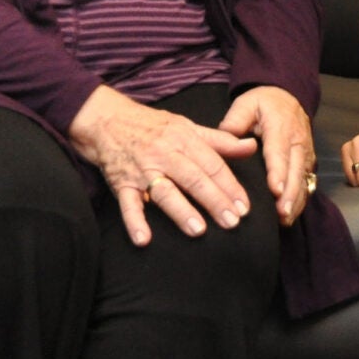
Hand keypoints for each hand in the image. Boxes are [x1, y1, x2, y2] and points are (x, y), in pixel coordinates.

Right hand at [69, 85, 257, 246]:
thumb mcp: (187, 127)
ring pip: (164, 191)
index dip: (230, 186)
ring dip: (180, 210)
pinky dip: (134, 222)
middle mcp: (164, 154)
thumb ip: (220, 141)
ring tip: (198, 230)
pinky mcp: (121, 183)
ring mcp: (142, 169)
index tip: (245, 207)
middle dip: (214, 200)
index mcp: (183, 139)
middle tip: (232, 222)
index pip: (212, 164)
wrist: (106, 118)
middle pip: (193, 178)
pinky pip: (128, 204)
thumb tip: (252, 146)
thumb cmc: (152, 126)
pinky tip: (144, 240)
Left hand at [220, 84, 316, 225]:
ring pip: (303, 181)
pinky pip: (306, 184)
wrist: (288, 98)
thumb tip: (227, 137)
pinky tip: (289, 216)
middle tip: (280, 213)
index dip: (278, 172)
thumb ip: (236, 119)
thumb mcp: (247, 103)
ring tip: (285, 219)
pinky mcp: (307, 164)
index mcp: (281, 128)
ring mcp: (305, 155)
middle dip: (289, 194)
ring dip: (295, 201)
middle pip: (295, 171)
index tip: (274, 189)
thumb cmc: (265, 103)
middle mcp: (297, 143)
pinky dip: (299, 201)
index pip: (279, 152)